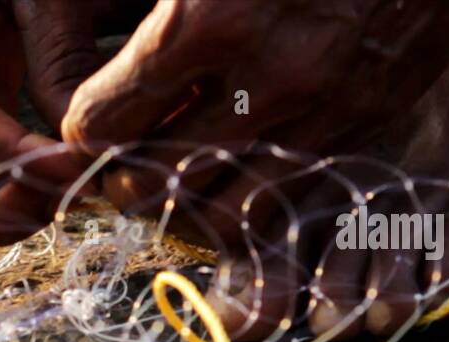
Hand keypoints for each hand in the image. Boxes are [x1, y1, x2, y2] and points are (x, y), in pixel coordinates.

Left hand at [61, 0, 448, 243]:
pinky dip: (246, 199)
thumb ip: (154, 18)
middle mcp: (270, 74)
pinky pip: (284, 199)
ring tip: (174, 176)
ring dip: (183, 206)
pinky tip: (232, 169)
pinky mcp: (366, 122)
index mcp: (211, 16)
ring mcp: (324, 106)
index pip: (104, 123)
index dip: (83, 129)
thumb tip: (92, 96)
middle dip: (123, 179)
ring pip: (219, 215)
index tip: (86, 120)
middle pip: (152, 183)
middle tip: (120, 161)